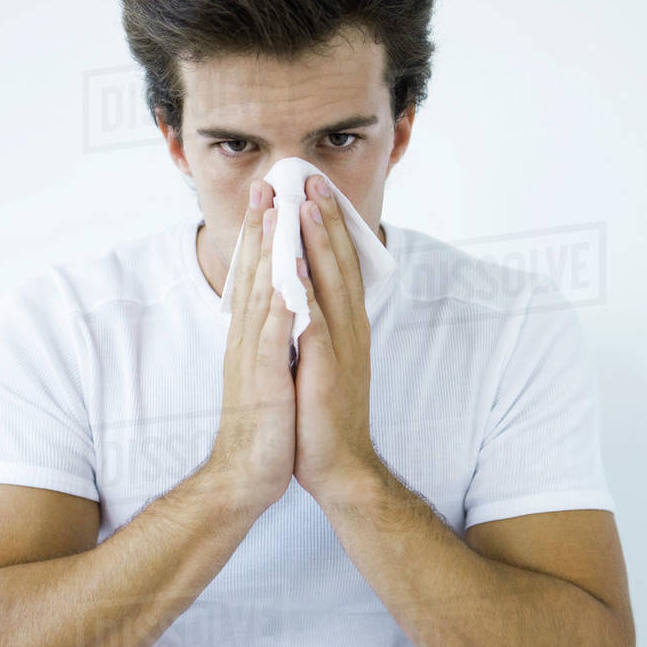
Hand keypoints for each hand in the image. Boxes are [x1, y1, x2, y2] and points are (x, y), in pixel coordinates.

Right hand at [208, 182, 294, 513]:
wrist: (249, 476)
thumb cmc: (266, 426)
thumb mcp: (269, 372)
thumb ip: (272, 338)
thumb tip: (282, 306)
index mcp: (252, 338)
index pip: (257, 276)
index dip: (263, 236)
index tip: (271, 198)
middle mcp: (247, 341)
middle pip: (253, 275)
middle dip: (261, 229)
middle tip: (267, 185)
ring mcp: (252, 360)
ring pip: (260, 297)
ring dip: (268, 255)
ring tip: (277, 215)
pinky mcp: (263, 384)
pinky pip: (272, 340)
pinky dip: (279, 309)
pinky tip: (286, 282)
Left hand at [293, 175, 379, 501]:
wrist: (338, 467)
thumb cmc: (324, 417)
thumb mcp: (321, 363)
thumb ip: (317, 329)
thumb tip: (305, 298)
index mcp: (343, 328)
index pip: (336, 267)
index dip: (325, 228)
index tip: (310, 192)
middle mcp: (347, 331)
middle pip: (337, 265)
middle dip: (323, 220)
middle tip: (309, 179)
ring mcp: (339, 349)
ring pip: (330, 285)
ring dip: (318, 244)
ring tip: (305, 205)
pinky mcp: (327, 371)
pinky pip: (317, 324)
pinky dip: (309, 294)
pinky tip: (299, 268)